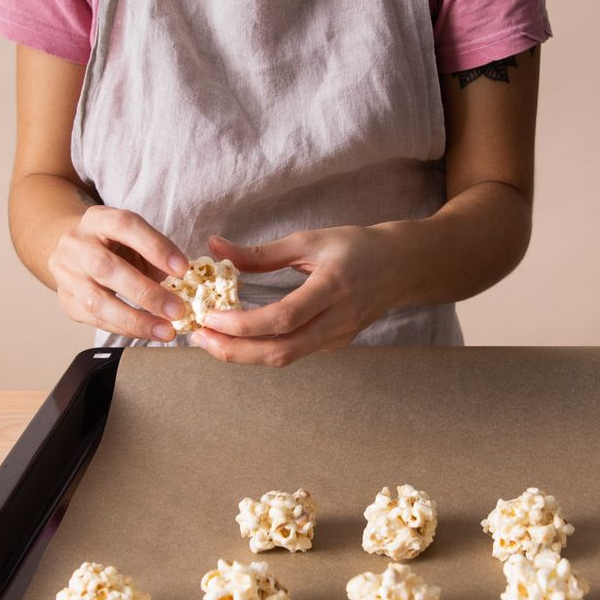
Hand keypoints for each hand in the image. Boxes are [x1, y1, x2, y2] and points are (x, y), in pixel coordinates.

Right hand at [50, 205, 189, 340]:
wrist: (72, 251)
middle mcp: (76, 245)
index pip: (125, 226)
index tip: (182, 269)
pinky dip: (125, 329)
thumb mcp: (133, 238)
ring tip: (165, 331)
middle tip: (177, 310)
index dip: (155, 247)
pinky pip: (95, 320)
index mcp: (98, 219)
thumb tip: (186, 281)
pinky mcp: (66, 301)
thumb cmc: (113, 245)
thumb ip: (156, 254)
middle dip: (146, 293)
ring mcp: (66, 274)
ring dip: (135, 320)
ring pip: (96, 301)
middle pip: (106, 268)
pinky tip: (147, 332)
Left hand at [192, 226, 409, 366]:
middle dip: (234, 350)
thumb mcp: (310, 240)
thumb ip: (261, 252)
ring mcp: (337, 337)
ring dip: (242, 354)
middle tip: (198, 337)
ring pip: (284, 358)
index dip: (244, 324)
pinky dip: (259, 349)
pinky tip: (236, 337)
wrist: (402, 267)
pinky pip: (291, 353)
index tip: (210, 316)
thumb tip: (215, 248)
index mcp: (333, 287)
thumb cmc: (357, 247)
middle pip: (281, 350)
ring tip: (209, 339)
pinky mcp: (333, 344)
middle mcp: (337, 319)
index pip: (284, 318)